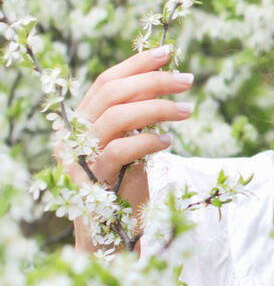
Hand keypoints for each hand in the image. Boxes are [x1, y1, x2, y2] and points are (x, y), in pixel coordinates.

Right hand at [57, 44, 194, 252]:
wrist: (111, 234)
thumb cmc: (126, 185)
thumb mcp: (135, 144)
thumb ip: (140, 116)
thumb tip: (167, 80)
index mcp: (83, 119)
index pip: (107, 81)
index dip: (137, 64)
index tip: (168, 51)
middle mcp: (74, 133)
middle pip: (111, 92)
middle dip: (152, 81)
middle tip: (187, 80)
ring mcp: (78, 155)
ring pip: (116, 117)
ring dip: (157, 108)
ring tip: (187, 110)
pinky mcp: (89, 179)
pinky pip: (118, 150)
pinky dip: (147, 140)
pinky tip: (168, 141)